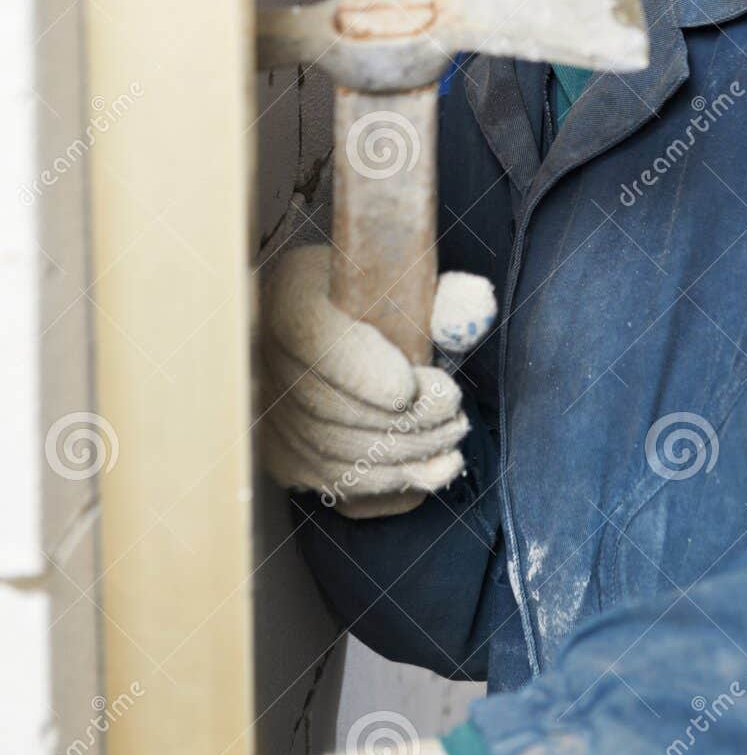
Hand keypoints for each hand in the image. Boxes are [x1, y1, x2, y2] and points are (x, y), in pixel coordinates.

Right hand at [256, 244, 495, 516]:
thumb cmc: (362, 293)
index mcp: (287, 298)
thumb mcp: (392, 272)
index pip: (316, 344)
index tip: (421, 385)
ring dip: (408, 454)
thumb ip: (435, 292)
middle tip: (455, 411)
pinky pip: (340, 482)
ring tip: (452, 436)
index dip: (370, 376)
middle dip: (409, 420)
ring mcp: (268, 417)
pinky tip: (434, 469)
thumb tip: (475, 305)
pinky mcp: (284, 457)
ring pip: (340, 454)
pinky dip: (394, 481)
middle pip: (335, 410)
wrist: (311, 319)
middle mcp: (263, 361)